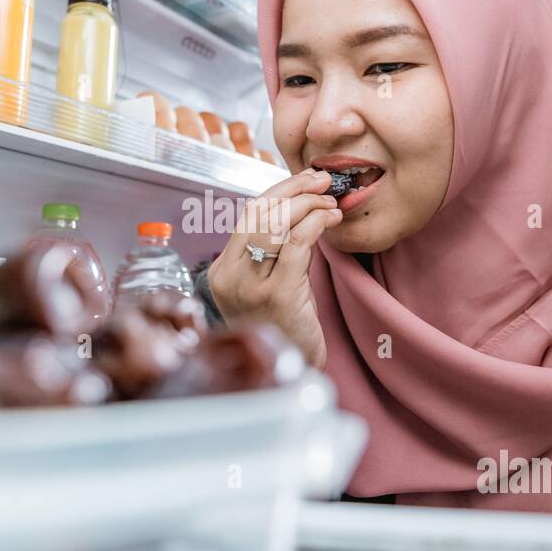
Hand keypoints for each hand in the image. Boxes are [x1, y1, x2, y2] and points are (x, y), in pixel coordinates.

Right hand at [206, 168, 342, 369]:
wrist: (293, 371)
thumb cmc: (286, 327)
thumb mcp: (268, 284)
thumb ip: (271, 251)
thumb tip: (298, 205)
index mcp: (221, 273)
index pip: (246, 216)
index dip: (278, 190)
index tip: (305, 179)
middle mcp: (229, 279)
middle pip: (257, 214)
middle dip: (293, 190)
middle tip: (323, 181)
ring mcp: (249, 288)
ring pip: (274, 225)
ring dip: (307, 205)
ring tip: (330, 202)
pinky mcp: (277, 296)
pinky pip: (295, 245)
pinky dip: (315, 223)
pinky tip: (330, 219)